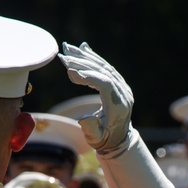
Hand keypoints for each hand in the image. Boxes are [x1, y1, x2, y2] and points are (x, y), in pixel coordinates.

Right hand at [58, 42, 133, 157]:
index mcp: (119, 106)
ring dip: (86, 57)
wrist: (119, 138)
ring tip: (68, 48)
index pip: (106, 85)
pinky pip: (105, 67)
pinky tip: (82, 48)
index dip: (89, 77)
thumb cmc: (105, 140)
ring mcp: (122, 86)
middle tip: (64, 56)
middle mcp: (123, 93)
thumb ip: (91, 130)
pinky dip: (93, 57)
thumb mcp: (97, 140)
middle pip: (104, 72)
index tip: (70, 71)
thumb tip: (84, 119)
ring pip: (104, 66)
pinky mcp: (118, 83)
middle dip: (83, 63)